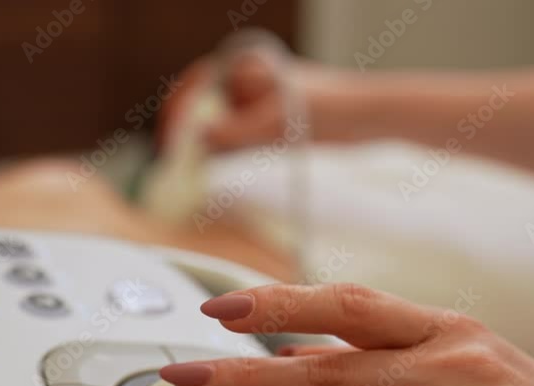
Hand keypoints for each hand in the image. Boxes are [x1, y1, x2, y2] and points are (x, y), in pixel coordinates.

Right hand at [157, 55, 378, 151]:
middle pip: (199, 107)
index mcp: (244, 66)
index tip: (170, 138)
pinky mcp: (262, 125)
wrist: (363, 117)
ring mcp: (252, 104)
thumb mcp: (275, 122)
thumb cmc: (325, 108)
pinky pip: (230, 140)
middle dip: (183, 132)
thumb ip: (235, 130)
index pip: (196, 85)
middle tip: (171, 159)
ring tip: (184, 169)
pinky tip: (209, 171)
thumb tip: (198, 136)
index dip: (177, 111)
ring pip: (213, 126)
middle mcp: (244, 82)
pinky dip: (219, 154)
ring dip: (198, 147)